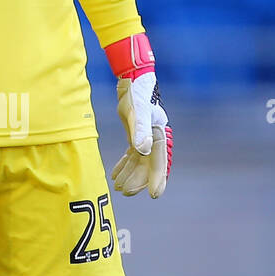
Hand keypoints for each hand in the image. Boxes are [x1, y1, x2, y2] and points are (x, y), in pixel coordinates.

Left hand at [107, 33, 172, 198]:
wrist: (132, 81)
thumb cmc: (137, 95)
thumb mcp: (138, 112)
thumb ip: (140, 130)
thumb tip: (142, 150)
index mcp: (158, 136)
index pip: (159, 162)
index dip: (157, 179)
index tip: (154, 195)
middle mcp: (154, 140)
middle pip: (148, 166)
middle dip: (138, 180)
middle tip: (125, 192)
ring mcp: (145, 138)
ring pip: (139, 162)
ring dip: (129, 175)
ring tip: (118, 187)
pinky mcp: (136, 135)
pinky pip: (132, 155)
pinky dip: (124, 165)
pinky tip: (115, 174)